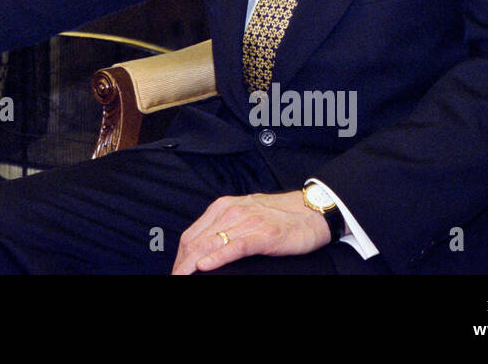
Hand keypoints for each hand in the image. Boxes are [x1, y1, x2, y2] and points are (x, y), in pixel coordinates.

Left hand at [171, 190, 331, 274]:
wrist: (312, 211)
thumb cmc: (279, 216)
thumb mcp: (245, 216)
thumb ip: (225, 228)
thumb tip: (204, 250)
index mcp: (223, 207)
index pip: (191, 235)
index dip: (180, 257)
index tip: (176, 271)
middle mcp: (231, 212)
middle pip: (195, 241)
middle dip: (181, 264)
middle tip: (175, 279)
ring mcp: (247, 222)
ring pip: (210, 244)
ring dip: (192, 265)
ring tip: (182, 277)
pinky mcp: (263, 234)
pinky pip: (235, 246)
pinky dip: (217, 257)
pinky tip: (204, 267)